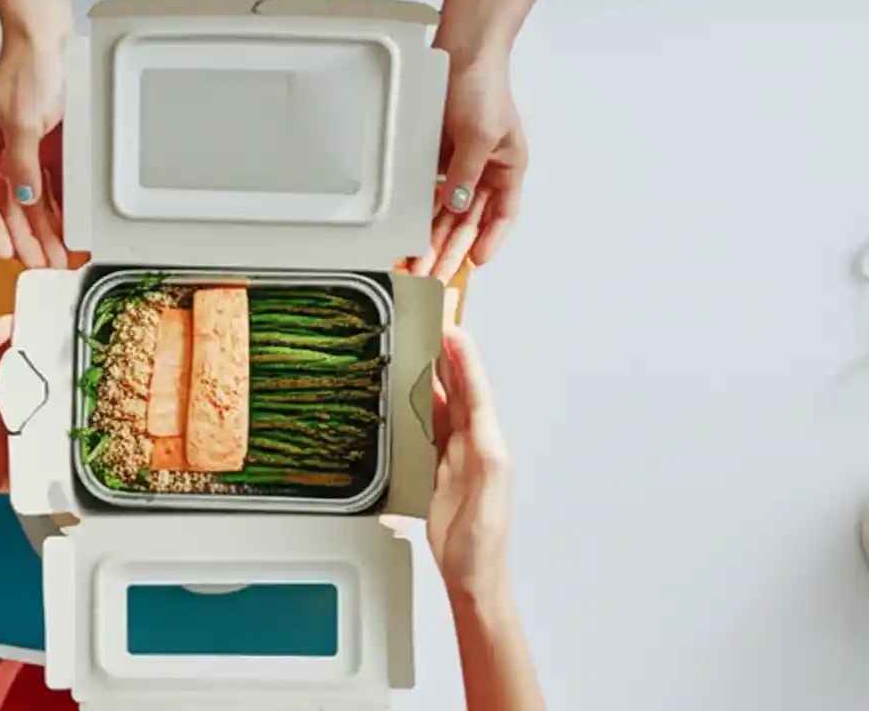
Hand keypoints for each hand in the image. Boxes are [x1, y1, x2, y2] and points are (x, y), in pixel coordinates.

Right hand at [0, 0, 69, 266]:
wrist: (49, 43)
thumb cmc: (27, 70)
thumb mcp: (23, 120)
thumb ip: (23, 163)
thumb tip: (24, 198)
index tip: (7, 252)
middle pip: (9, 206)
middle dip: (24, 238)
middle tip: (38, 264)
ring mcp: (22, 154)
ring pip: (30, 202)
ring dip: (42, 230)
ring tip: (54, 256)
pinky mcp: (45, 152)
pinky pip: (50, 189)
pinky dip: (57, 210)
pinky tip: (64, 230)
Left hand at [412, 52, 526, 282]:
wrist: (461, 55)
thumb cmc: (483, 86)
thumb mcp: (480, 134)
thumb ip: (467, 174)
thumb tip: (456, 206)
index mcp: (508, 168)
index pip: (503, 215)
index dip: (491, 241)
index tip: (474, 264)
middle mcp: (486, 172)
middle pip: (471, 222)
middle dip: (452, 250)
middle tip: (435, 275)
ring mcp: (462, 168)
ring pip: (449, 215)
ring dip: (434, 239)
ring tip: (418, 264)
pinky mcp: (441, 162)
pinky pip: (432, 196)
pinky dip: (423, 216)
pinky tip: (412, 235)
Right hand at [426, 328, 512, 594]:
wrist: (473, 577)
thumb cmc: (481, 545)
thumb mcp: (486, 496)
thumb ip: (482, 454)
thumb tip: (476, 417)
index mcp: (489, 447)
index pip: (476, 393)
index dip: (465, 361)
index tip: (453, 332)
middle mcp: (475, 447)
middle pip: (461, 392)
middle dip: (450, 358)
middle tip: (435, 324)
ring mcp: (457, 458)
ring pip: (444, 406)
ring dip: (435, 378)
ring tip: (421, 349)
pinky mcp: (440, 470)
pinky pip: (430, 429)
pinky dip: (422, 406)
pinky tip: (413, 396)